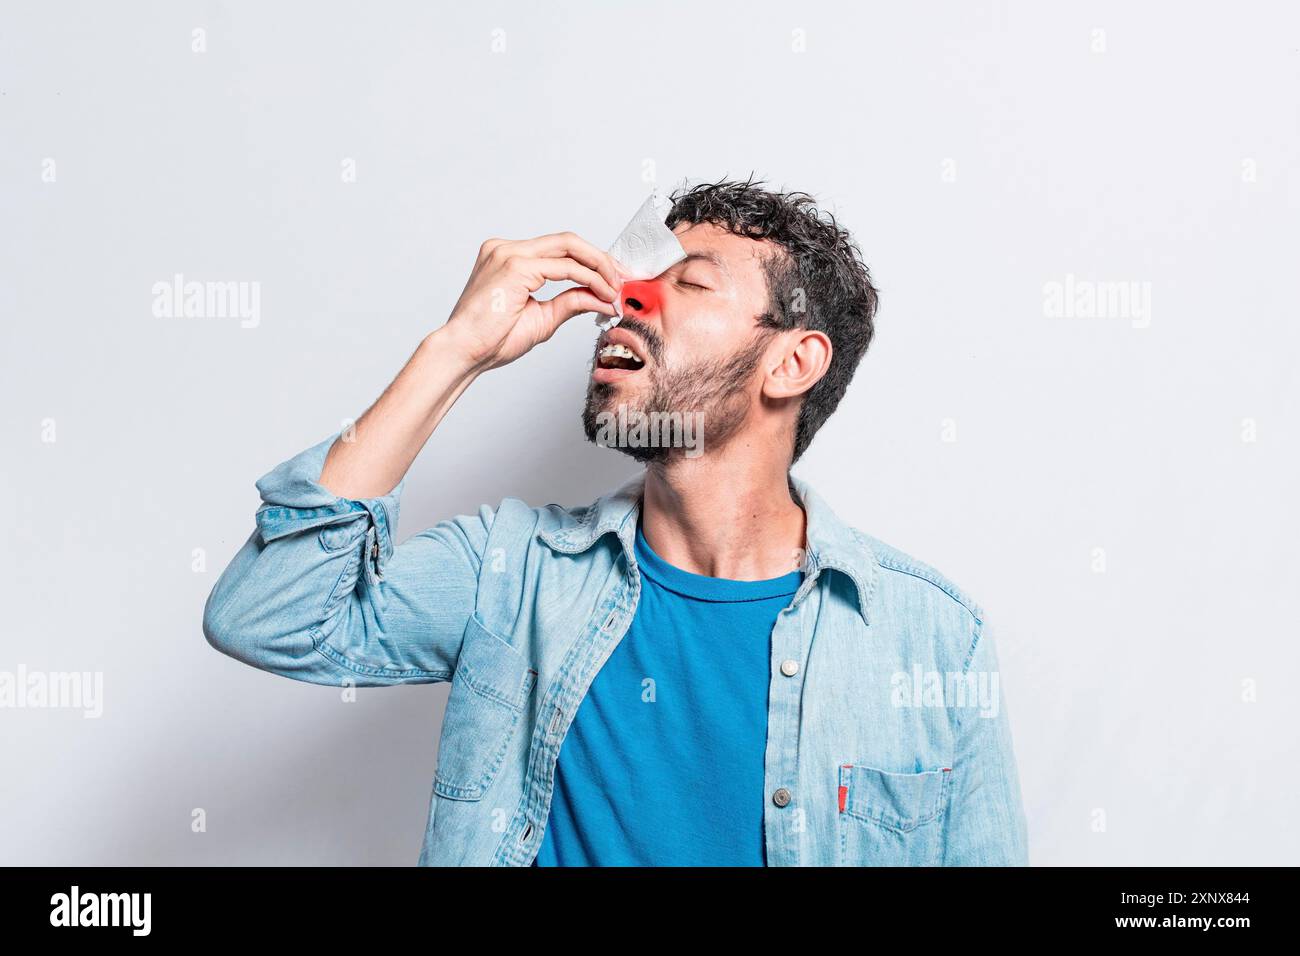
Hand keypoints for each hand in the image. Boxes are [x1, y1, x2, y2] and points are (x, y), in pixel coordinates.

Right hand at [443, 232, 624, 370]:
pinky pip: (565, 268)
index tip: (614, 279)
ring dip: (600, 268)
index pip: (560, 248)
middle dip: (602, 259)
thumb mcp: (542, 318)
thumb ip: (570, 302)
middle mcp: (507, 248)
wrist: (464, 352)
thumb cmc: (492, 340)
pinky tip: (603, 294)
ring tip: (616, 290)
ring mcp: (509, 253)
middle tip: (623, 280)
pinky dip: (589, 279)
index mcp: (508, 256)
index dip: (592, 261)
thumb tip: (600, 297)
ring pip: (570, 247)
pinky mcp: (515, 266)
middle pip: (569, 241)